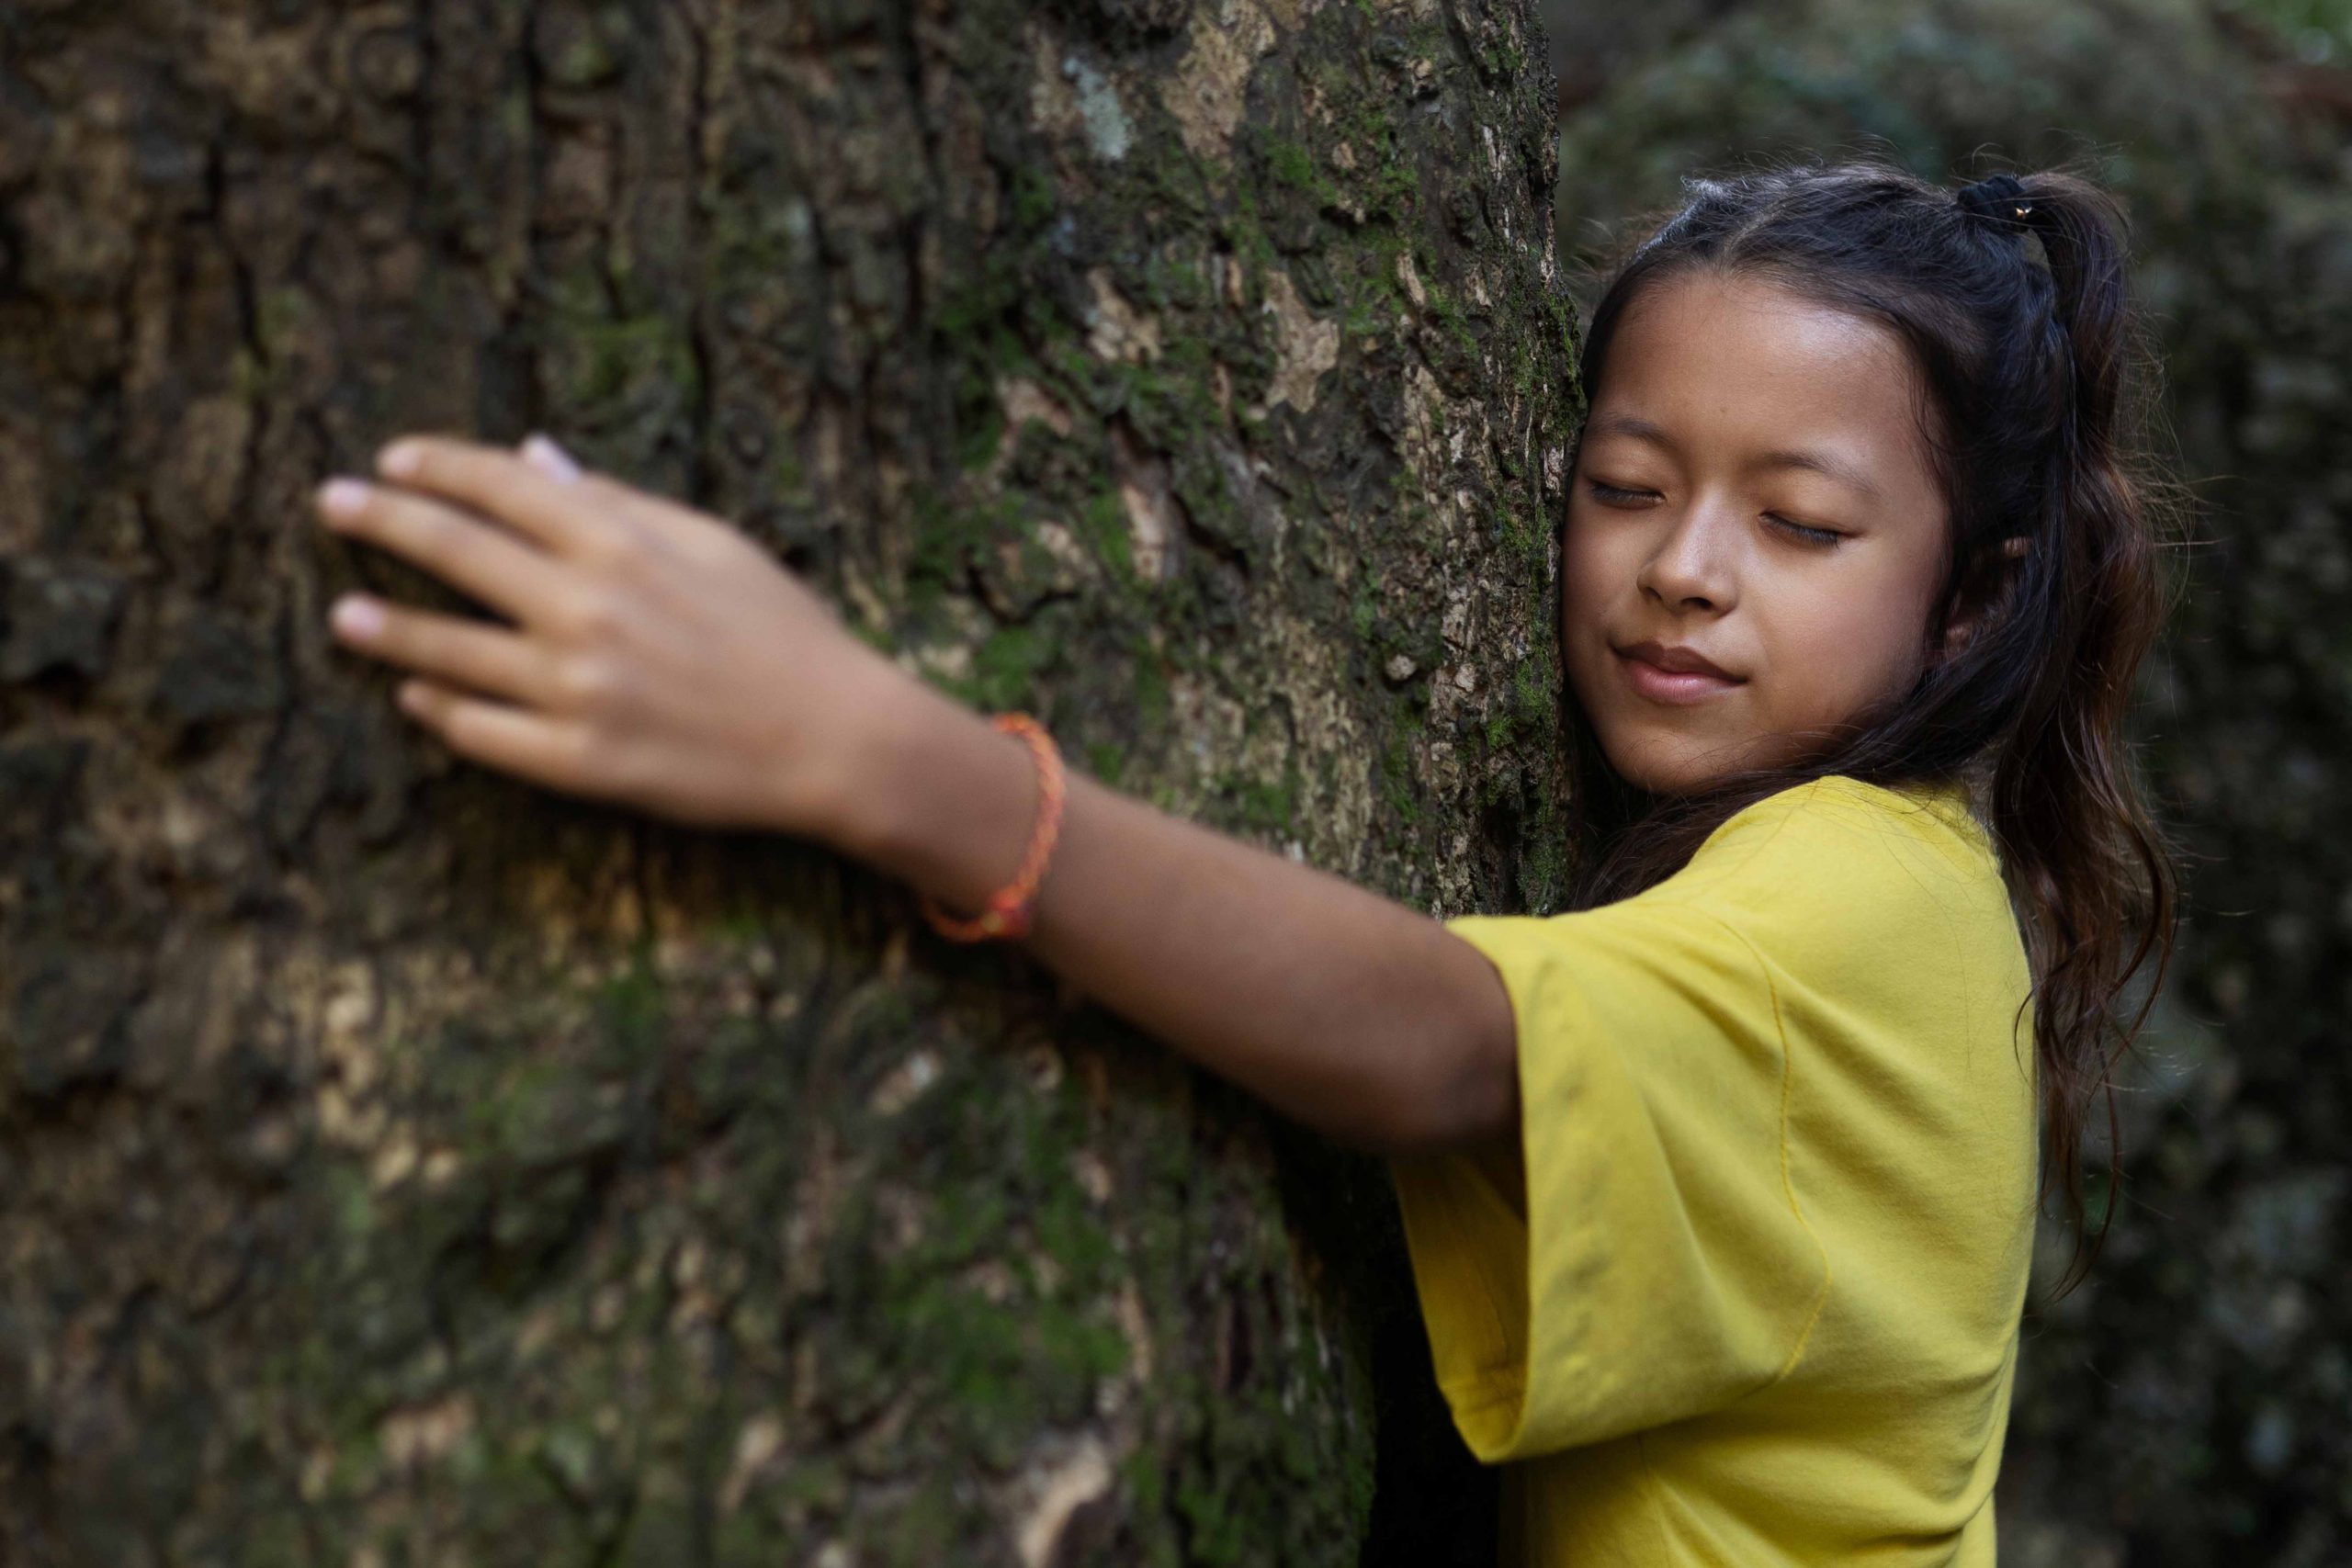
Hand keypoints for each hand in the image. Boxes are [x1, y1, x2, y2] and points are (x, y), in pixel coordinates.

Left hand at [312, 431, 915, 837]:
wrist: (833, 738)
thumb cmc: (783, 631)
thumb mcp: (712, 545)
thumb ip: (617, 503)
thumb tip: (536, 461)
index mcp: (619, 543)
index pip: (501, 487)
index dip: (437, 466)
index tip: (392, 459)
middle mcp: (584, 609)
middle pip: (454, 550)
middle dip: (382, 520)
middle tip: (330, 505)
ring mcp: (574, 689)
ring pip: (448, 650)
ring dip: (388, 627)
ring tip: (344, 616)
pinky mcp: (577, 759)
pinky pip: (483, 733)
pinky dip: (441, 709)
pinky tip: (416, 695)